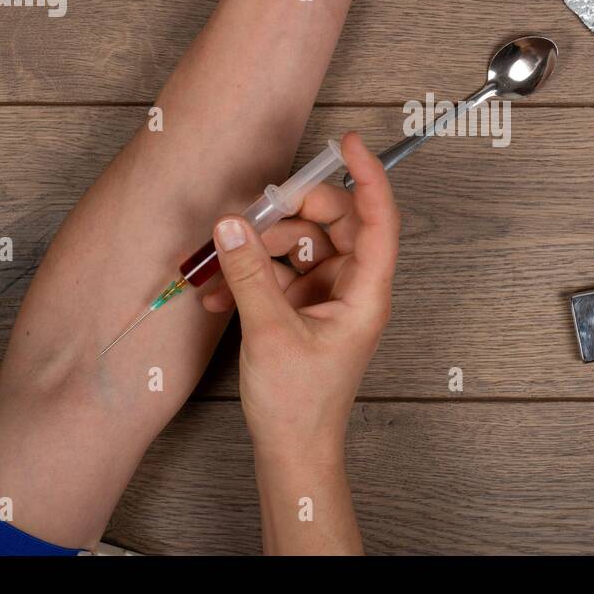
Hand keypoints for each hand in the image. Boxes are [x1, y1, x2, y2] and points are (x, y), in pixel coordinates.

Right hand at [206, 132, 399, 463]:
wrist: (291, 451)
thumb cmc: (300, 403)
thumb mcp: (269, 331)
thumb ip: (249, 274)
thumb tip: (231, 225)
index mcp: (366, 291)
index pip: (377, 218)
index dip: (368, 176)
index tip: (347, 142)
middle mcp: (352, 287)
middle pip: (333, 225)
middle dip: (290, 216)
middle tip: (252, 214)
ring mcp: (327, 296)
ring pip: (300, 246)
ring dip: (257, 250)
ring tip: (219, 269)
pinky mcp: (301, 308)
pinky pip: (278, 274)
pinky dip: (248, 277)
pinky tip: (215, 296)